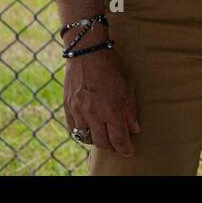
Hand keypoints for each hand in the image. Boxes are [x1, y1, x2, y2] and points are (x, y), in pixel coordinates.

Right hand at [63, 39, 139, 155]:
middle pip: (102, 142)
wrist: (87, 51)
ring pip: (86, 138)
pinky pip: (72, 129)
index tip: (128, 151)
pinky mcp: (68, 107)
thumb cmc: (111, 66)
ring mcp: (78, 111)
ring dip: (95, 138)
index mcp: (112, 108)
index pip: (118, 138)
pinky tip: (88, 127)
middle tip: (117, 143)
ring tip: (103, 133)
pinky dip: (81, 132)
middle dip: (111, 145)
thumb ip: (130, 110)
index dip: (124, 148)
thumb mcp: (127, 86)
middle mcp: (94, 113)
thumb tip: (134, 129)